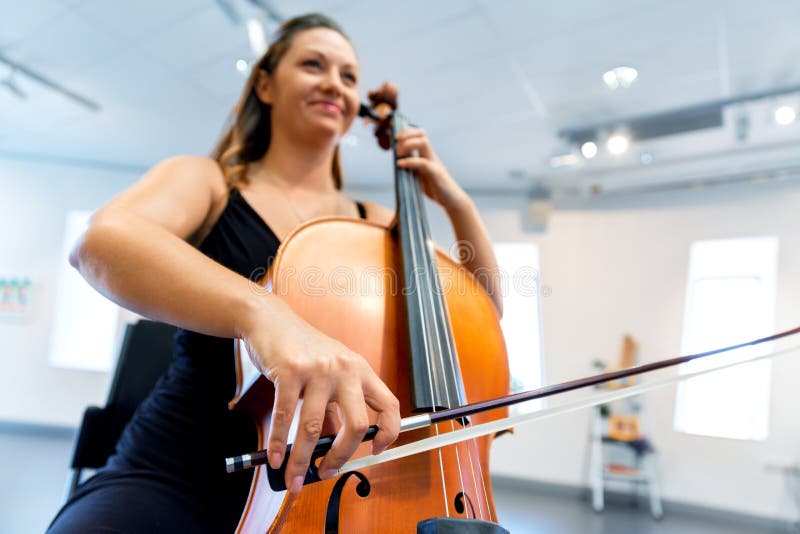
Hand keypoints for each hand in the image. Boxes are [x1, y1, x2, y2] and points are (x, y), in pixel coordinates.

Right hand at [243, 298, 399, 493]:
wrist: (270, 320)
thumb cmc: (301, 349)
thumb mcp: (329, 372)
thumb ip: (334, 405)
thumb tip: (330, 447)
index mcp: (360, 369)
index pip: (389, 405)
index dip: (390, 432)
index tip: (378, 450)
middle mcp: (345, 369)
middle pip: (357, 425)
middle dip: (341, 457)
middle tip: (327, 472)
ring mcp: (318, 369)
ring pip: (313, 427)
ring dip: (301, 459)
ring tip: (293, 477)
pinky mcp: (290, 370)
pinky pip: (285, 416)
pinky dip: (278, 443)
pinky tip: (275, 456)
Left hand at [394, 127, 468, 212]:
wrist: (452, 200)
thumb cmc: (436, 189)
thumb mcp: (420, 176)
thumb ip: (411, 169)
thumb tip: (396, 165)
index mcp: (427, 155)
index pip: (419, 134)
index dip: (406, 132)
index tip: (395, 139)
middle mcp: (431, 156)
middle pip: (421, 133)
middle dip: (406, 134)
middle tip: (396, 145)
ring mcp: (434, 163)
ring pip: (423, 142)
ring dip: (408, 144)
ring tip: (398, 154)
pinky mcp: (436, 173)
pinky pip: (422, 162)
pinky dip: (409, 161)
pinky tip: (400, 165)